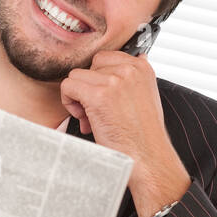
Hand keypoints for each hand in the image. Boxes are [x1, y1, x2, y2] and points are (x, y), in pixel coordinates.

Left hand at [59, 51, 190, 212]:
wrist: (148, 158)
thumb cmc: (144, 136)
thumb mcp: (146, 97)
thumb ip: (136, 78)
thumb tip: (139, 58)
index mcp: (141, 67)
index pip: (105, 58)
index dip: (99, 80)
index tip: (105, 100)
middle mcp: (129, 69)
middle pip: (89, 66)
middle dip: (88, 88)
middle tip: (97, 113)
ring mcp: (113, 80)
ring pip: (76, 76)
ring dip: (78, 97)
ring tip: (92, 118)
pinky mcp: (98, 95)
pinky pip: (68, 87)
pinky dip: (69, 103)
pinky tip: (85, 119)